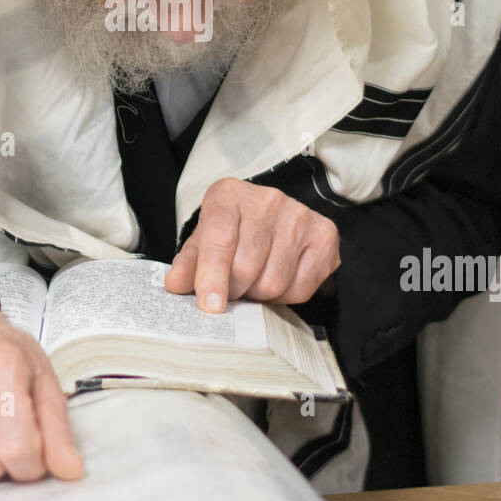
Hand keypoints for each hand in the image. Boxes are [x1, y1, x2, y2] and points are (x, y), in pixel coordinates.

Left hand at [164, 177, 339, 312]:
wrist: (270, 216)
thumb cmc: (232, 230)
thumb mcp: (202, 240)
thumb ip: (189, 262)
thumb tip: (176, 285)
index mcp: (228, 195)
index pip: (218, 239)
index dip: (212, 276)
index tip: (210, 305)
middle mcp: (268, 199)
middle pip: (246, 267)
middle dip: (235, 290)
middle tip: (231, 290)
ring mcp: (300, 215)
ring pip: (274, 282)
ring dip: (259, 294)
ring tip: (254, 281)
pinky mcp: (324, 235)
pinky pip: (300, 288)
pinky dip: (285, 295)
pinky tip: (278, 277)